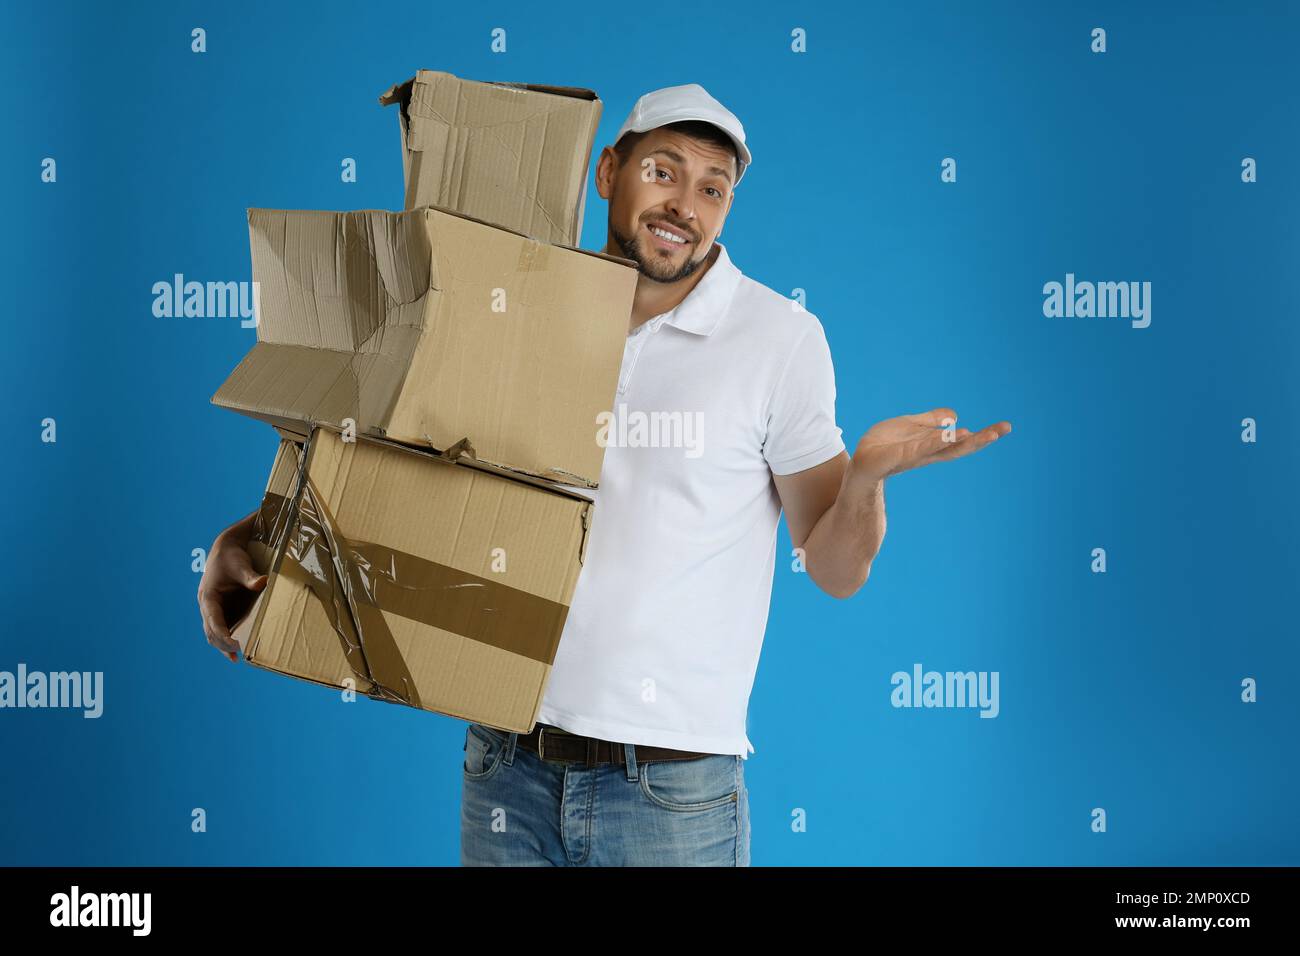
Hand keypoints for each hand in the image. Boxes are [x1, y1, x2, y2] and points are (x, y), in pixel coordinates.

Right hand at [197, 513, 266, 662]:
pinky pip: (221, 628)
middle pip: (211, 630)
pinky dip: (226, 639)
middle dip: (223, 643)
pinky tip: (236, 650)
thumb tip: (263, 582)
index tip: (235, 645)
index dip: (223, 634)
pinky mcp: (222, 609)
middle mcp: (207, 605)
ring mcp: (213, 609)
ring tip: (236, 657)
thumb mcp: (241, 565)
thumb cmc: (232, 556)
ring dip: (222, 645)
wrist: (226, 548)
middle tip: (239, 654)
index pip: (213, 620)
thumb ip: (250, 577)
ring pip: (213, 632)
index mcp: (208, 596)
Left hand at [851, 407, 1010, 483]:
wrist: (857, 464)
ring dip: (957, 441)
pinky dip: (930, 443)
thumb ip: (929, 421)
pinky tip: (945, 436)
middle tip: (1002, 430)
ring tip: (976, 433)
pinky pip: (914, 450)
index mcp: (930, 447)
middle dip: (979, 440)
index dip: (981, 436)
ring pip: (937, 449)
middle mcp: (924, 455)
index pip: (960, 441)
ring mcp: (909, 458)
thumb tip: (954, 416)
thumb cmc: (882, 446)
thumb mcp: (908, 426)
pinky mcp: (893, 459)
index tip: (1004, 428)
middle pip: (957, 448)